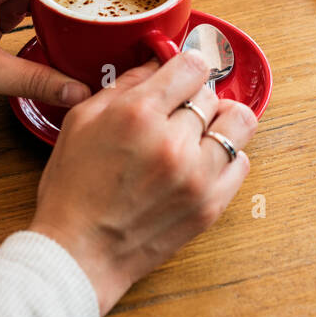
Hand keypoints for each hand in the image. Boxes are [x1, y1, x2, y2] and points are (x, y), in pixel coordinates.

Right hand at [29, 53, 259, 313]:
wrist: (78, 253)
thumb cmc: (73, 189)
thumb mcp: (81, 121)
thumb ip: (124, 85)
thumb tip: (156, 62)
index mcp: (138, 114)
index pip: (193, 65)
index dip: (187, 67)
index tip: (181, 76)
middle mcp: (173, 142)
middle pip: (212, 95)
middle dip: (195, 98)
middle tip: (177, 113)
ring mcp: (197, 176)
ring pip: (239, 123)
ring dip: (221, 123)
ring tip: (199, 133)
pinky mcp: (211, 205)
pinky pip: (241, 163)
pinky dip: (226, 158)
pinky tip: (202, 163)